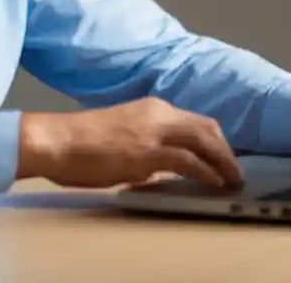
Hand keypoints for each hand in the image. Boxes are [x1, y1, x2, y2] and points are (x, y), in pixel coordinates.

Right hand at [17, 97, 243, 188]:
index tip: (222, 157)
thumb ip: (146, 145)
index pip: (194, 121)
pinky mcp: (147, 153)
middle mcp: (158, 114)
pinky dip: (206, 172)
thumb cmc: (79, 142)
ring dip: (223, 162)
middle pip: (207, 128)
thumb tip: (163, 167)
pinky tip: (214, 183)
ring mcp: (154, 133)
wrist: (56, 141)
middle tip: (234, 171)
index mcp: (151, 108)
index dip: (213, 141)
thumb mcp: (121, 135)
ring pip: (204, 141)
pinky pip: (188, 161)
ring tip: (232, 180)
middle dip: (225, 151)